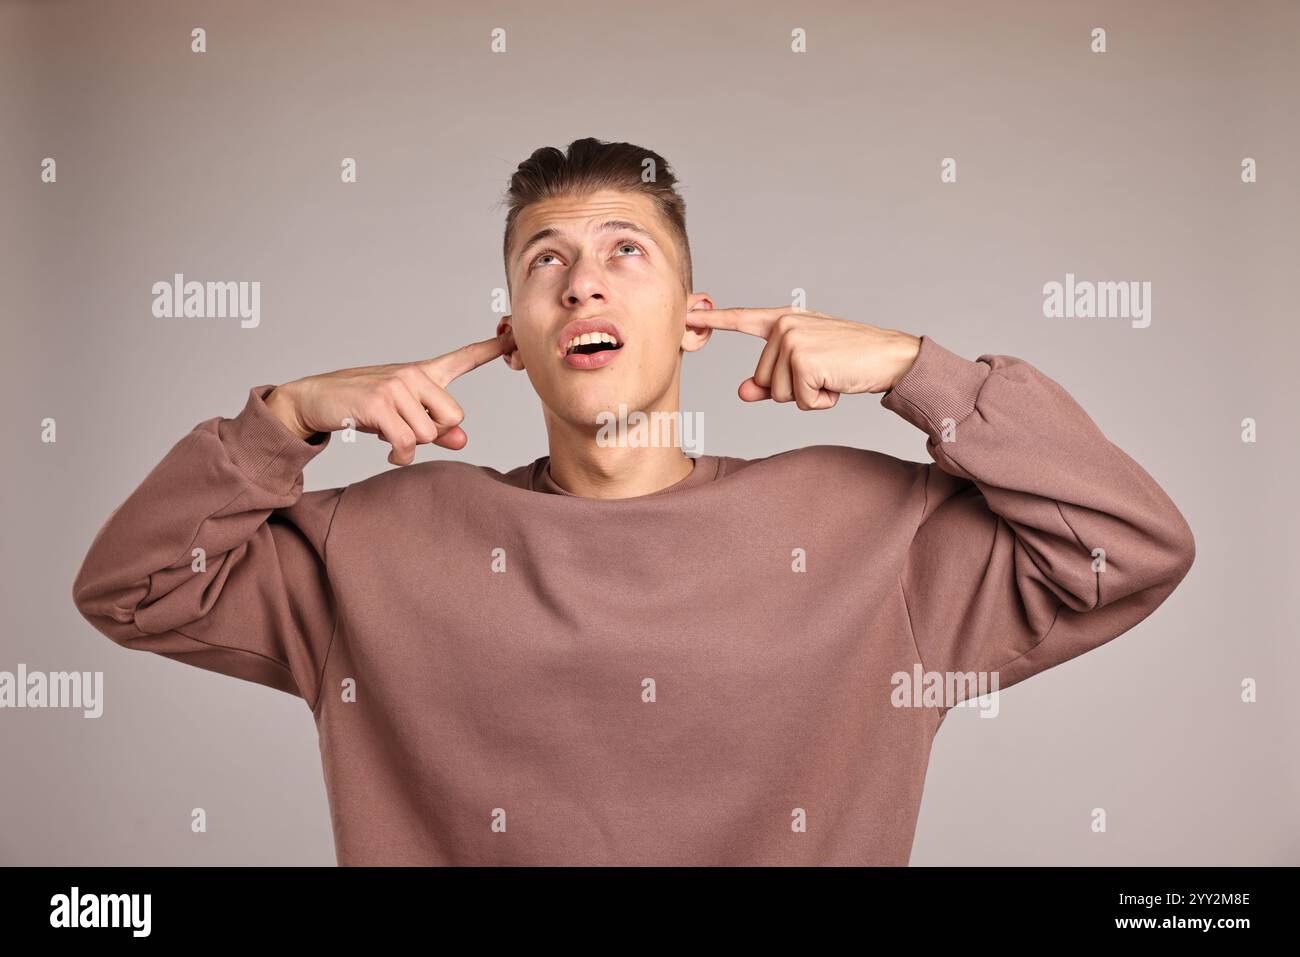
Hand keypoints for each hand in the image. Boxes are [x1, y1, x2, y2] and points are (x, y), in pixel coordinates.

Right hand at [264, 330, 514, 464]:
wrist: (314, 400)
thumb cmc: (363, 408)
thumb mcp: (404, 417)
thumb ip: (437, 428)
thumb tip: (463, 441)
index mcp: (423, 373)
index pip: (464, 358)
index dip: (493, 348)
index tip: (514, 335)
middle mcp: (412, 374)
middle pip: (453, 417)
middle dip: (434, 433)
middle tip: (407, 430)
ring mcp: (395, 387)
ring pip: (430, 434)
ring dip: (411, 446)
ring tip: (391, 436)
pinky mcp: (378, 404)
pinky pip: (407, 443)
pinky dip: (400, 455)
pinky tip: (388, 449)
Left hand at [685, 307, 920, 409]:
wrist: (891, 357)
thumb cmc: (849, 361)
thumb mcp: (807, 368)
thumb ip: (771, 380)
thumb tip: (742, 392)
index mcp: (784, 321)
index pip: (742, 320)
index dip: (712, 320)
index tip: (687, 314)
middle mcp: (785, 326)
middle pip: (764, 381)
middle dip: (794, 389)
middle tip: (823, 374)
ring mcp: (793, 341)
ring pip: (779, 394)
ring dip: (808, 396)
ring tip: (831, 376)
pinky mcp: (804, 361)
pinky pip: (799, 402)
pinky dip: (820, 402)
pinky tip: (836, 384)